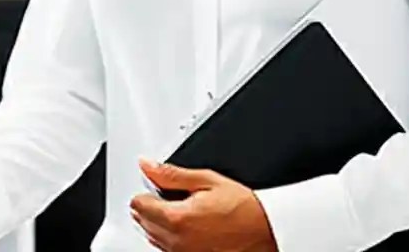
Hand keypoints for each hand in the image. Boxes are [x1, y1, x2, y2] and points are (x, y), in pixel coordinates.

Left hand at [131, 159, 276, 251]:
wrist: (271, 231)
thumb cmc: (246, 209)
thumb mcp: (208, 181)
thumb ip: (171, 175)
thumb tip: (147, 166)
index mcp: (177, 218)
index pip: (138, 204)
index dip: (147, 193)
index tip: (158, 190)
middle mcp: (177, 242)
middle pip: (143, 222)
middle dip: (153, 208)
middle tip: (175, 200)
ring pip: (154, 239)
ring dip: (161, 225)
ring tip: (187, 214)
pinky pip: (169, 251)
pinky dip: (173, 240)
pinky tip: (192, 230)